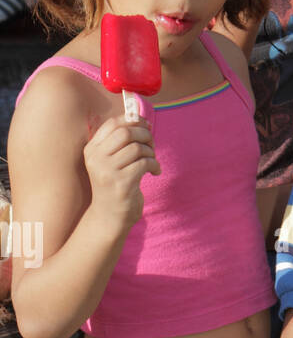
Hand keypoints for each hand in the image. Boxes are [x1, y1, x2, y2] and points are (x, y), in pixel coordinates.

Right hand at [83, 115, 159, 233]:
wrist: (109, 217)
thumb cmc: (114, 186)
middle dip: (144, 135)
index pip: (112, 124)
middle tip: (152, 145)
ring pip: (137, 148)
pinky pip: (144, 163)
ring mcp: (107, 171)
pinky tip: (155, 172)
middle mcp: (96, 158)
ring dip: (151, 152)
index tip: (146, 125)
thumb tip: (140, 119)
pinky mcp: (122, 183)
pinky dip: (154, 165)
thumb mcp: (111, 162)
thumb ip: (121, 143)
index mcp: (92, 149)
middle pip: (126, 133)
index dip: (133, 120)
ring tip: (152, 161)